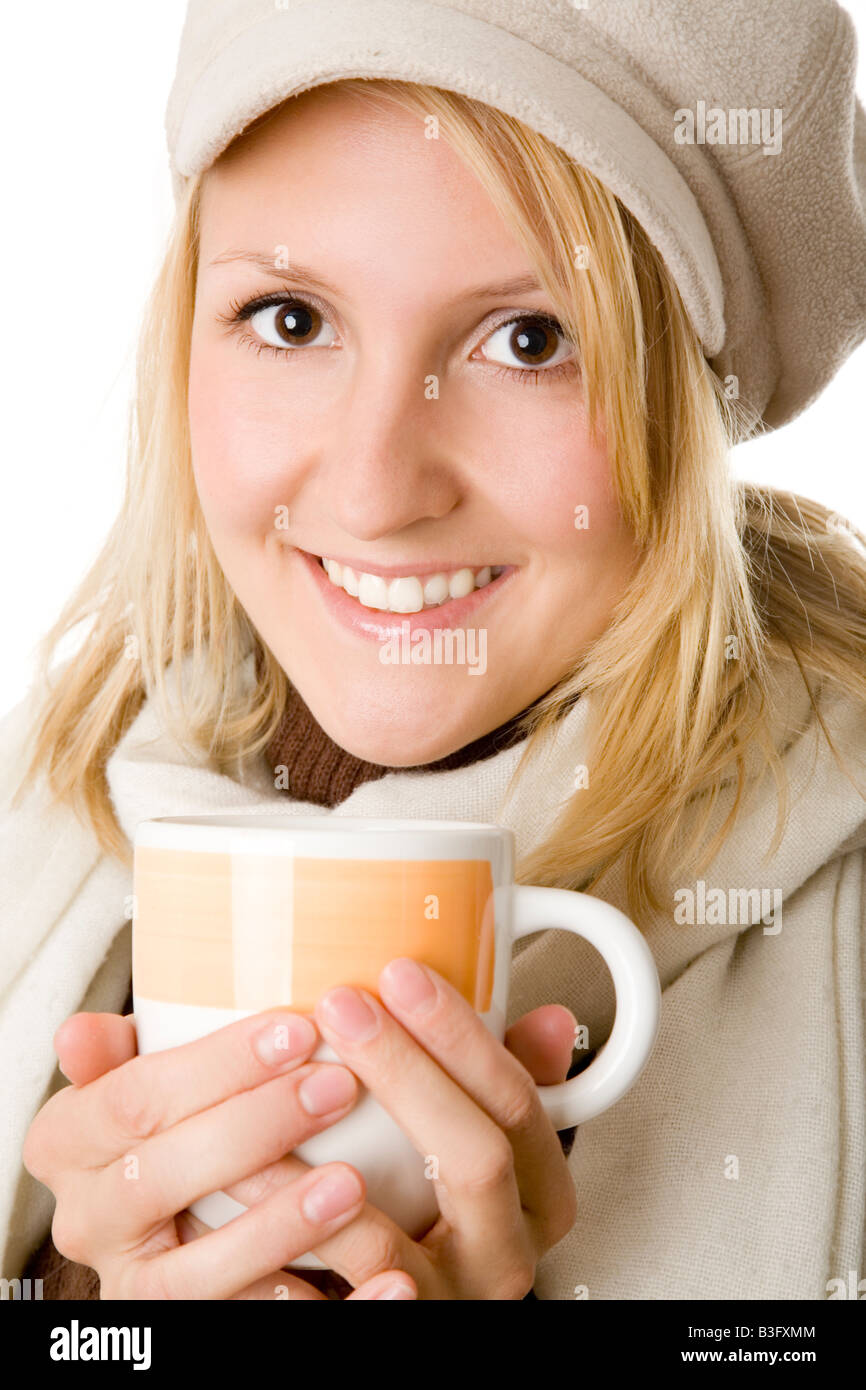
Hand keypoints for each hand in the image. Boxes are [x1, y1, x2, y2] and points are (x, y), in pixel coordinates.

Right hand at [21, 1008, 412, 1298]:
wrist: (183, 1225)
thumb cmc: (175, 1126)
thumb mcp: (145, 1082)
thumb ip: (122, 1053)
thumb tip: (82, 1033)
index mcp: (67, 1144)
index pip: (131, 1099)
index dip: (216, 1065)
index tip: (298, 1030)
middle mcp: (89, 1222)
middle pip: (160, 1176)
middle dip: (255, 1128)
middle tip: (338, 1088)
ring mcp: (139, 1287)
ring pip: (197, 1271)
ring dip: (278, 1227)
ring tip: (352, 1184)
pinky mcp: (191, 1333)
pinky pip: (255, 1328)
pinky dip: (324, 1309)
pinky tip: (391, 1285)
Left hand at [194, 964, 578, 1299]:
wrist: (401, 1298)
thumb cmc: (445, 1206)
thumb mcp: (490, 1138)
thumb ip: (509, 1079)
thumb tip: (554, 1017)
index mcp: (541, 1193)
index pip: (516, 1101)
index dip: (460, 1036)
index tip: (399, 972)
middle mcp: (507, 1255)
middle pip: (472, 1158)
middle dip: (406, 1072)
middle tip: (341, 1005)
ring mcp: (444, 1303)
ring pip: (386, 1243)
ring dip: (321, 1164)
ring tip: (273, 1089)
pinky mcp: (385, 1330)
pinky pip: (333, 1296)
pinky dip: (289, 1237)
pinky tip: (247, 1179)